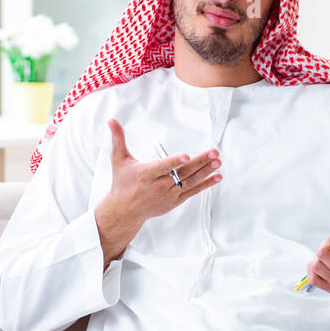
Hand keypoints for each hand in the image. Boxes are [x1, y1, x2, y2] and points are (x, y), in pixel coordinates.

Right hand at [100, 118, 221, 224]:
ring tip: (218, 161)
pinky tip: (217, 176)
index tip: (187, 156)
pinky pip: (193, 192)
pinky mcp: (174, 201)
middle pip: (182, 173)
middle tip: (214, 152)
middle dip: (200, 162)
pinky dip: (205, 184)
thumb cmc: (122, 183)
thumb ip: (117, 139)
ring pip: (190, 182)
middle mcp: (159, 186)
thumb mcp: (118, 160)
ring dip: (206, 172)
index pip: (163, 167)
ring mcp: (168, 195)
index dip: (175, 162)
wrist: (125, 211)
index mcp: (146, 174)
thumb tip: (111, 120)